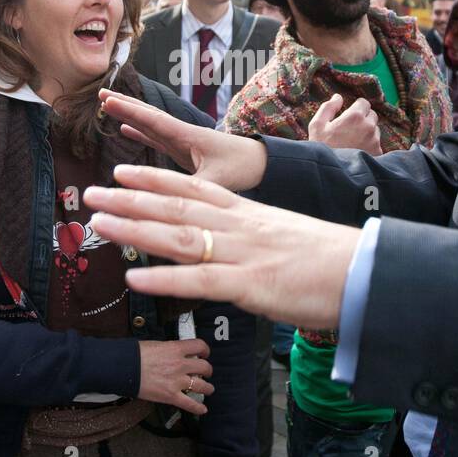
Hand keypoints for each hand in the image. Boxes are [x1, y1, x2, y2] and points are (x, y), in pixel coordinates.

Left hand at [87, 165, 358, 327]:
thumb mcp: (286, 239)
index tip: (123, 171)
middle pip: (175, 208)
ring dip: (134, 230)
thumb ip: (255, 242)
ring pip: (179, 237)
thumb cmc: (332, 261)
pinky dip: (164, 279)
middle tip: (90, 193)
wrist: (367, 271)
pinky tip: (134, 278)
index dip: (155, 180)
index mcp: (249, 215)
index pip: (194, 190)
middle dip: (130, 200)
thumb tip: (235, 250)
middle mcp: (241, 226)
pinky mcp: (251, 285)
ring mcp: (243, 254)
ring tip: (98, 224)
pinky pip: (199, 281)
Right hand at [98, 89, 266, 191]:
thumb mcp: (218, 179)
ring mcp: (183, 142)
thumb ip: (196, 188)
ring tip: (108, 105)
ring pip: (150, 125)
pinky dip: (140, 133)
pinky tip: (127, 130)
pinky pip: (157, 138)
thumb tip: (175, 201)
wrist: (263, 164)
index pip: (152, 120)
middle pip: (148, 115)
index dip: (129, 110)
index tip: (107, 99)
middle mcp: (182, 134)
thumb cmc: (243, 168)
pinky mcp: (185, 152)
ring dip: (129, 115)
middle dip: (125, 104)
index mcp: (187, 136)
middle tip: (100, 93)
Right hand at [137, 337, 212, 415]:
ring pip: (202, 386)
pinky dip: (198, 408)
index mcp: (176, 349)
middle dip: (207, 370)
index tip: (204, 353)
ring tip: (208, 389)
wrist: (124, 368)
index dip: (205, 350)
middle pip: (204, 367)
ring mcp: (177, 381)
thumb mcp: (156, 345)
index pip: (200, 346)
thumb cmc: (135, 354)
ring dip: (207, 388)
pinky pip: (189, 404)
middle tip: (205, 372)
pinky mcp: (171, 396)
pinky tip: (203, 409)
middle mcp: (180, 365)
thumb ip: (169, 349)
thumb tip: (174, 352)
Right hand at [308, 94, 382, 154]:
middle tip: (350, 129)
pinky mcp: (378, 153)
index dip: (356, 107)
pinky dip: (369, 146)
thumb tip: (338, 97)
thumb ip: (328, 107)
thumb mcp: (317, 125)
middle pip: (372, 115)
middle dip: (363, 119)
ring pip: (375, 130)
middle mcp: (369, 126)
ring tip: (353, 142)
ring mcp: (375, 141)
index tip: (349, 115)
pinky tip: (357, 151)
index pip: (364, 103)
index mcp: (355, 116)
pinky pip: (376, 144)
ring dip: (367, 132)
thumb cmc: (322, 148)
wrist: (330, 174)